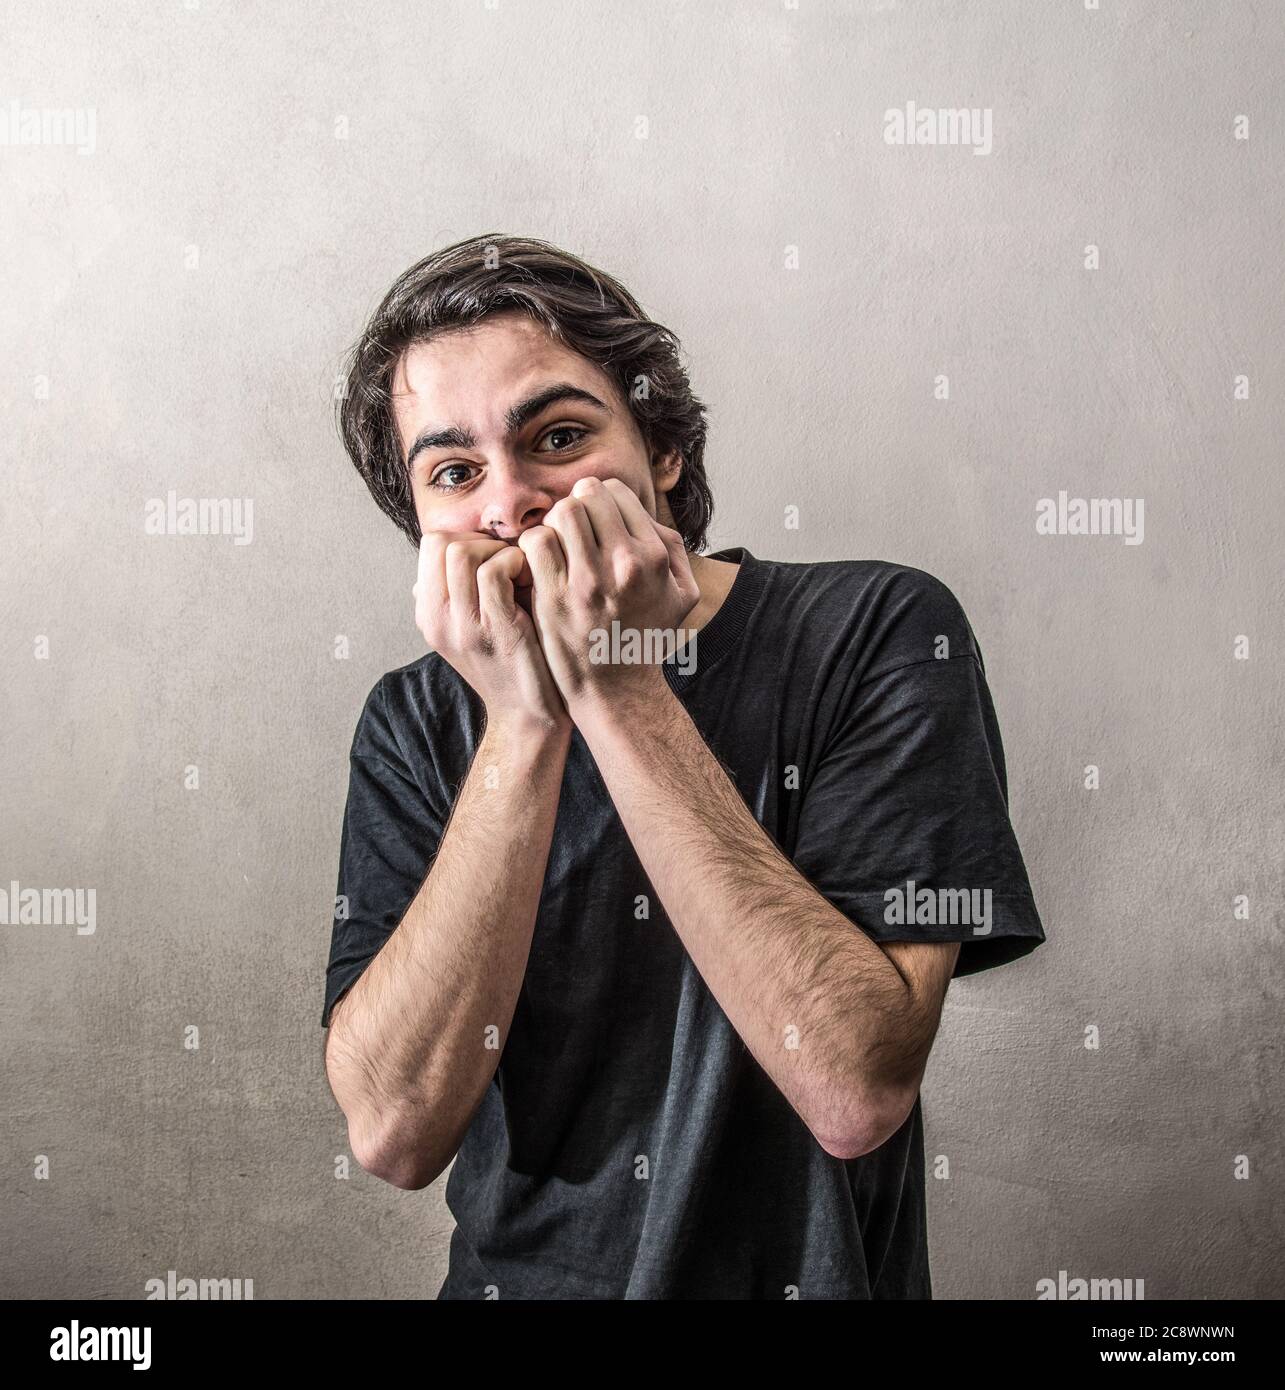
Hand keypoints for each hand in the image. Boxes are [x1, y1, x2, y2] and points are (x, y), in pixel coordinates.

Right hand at [413, 530, 568, 733]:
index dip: (467, 539)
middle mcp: (436, 619)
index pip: (431, 545)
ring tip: (521, 573)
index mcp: (428, 613)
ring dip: (500, 551)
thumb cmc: (511, 661)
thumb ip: (457, 593)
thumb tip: (450, 552)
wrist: (527, 715)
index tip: (495, 558)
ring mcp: (462, 625)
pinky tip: (530, 581)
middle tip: (510, 564)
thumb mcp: (471, 628)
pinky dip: (516, 563)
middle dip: (484, 542)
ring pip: (463, 552)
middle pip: (443, 543)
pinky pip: (494, 571)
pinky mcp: (494, 630)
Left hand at [516, 477, 700, 715]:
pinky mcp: (554, 598)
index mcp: (653, 557)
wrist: (618, 690)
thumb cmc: (647, 637)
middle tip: (571, 534)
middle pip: (586, 496)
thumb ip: (673, 547)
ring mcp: (587, 581)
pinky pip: (536, 542)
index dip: (599, 501)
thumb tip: (644, 514)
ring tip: (556, 547)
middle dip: (575, 508)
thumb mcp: (683, 593)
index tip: (593, 523)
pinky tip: (537, 564)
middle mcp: (623, 564)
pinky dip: (531, 546)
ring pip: (560, 513)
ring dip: (553, 525)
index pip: (614, 492)